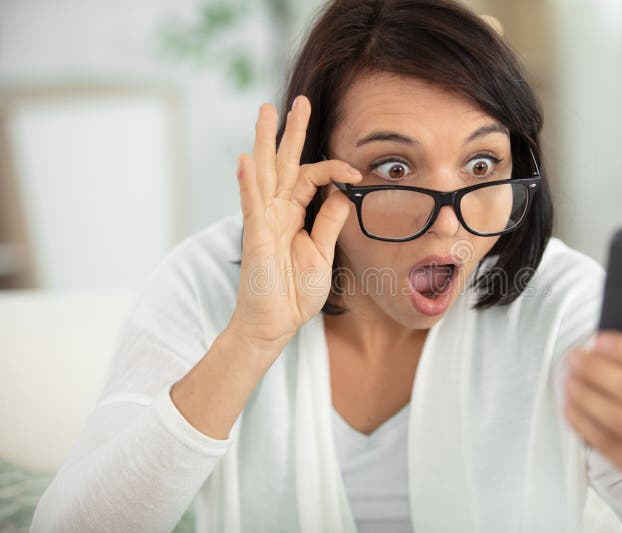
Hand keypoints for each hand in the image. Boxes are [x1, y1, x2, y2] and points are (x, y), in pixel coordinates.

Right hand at [228, 95, 362, 353]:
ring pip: (265, 173)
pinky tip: (247, 159)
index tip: (355, 173)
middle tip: (299, 102)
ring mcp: (264, 220)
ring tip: (266, 111)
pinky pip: (251, 204)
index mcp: (295, 213)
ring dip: (265, 142)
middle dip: (291, 132)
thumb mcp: (323, 252)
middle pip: (285, 163)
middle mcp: (278, 210)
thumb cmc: (296, 291)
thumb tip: (341, 193)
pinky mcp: (255, 235)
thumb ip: (329, 221)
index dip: (334, 169)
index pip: (313, 178)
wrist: (276, 322)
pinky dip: (249, 182)